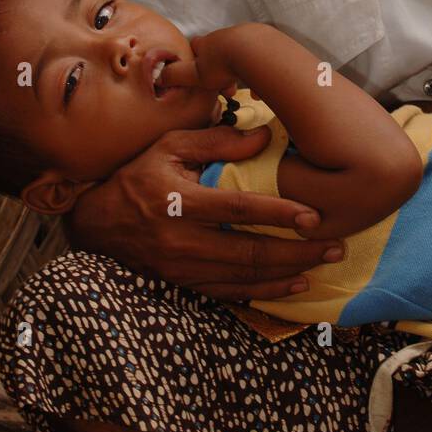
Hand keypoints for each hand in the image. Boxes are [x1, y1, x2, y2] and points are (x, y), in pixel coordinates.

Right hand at [65, 122, 343, 297]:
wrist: (96, 221)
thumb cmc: (138, 174)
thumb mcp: (170, 145)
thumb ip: (217, 139)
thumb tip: (265, 137)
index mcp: (178, 200)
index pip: (237, 209)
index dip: (277, 213)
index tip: (312, 216)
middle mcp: (180, 239)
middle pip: (248, 252)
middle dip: (296, 252)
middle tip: (335, 245)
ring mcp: (181, 268)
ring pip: (243, 278)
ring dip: (287, 274)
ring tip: (322, 265)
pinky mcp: (182, 284)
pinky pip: (229, 293)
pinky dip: (264, 292)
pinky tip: (292, 286)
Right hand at [156, 25, 251, 94]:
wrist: (256, 51)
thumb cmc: (223, 63)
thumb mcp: (194, 74)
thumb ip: (176, 76)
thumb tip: (159, 77)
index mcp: (208, 43)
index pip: (196, 46)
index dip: (193, 59)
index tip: (195, 73)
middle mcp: (226, 37)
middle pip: (219, 53)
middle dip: (219, 71)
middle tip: (222, 90)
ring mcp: (247, 38)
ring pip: (240, 57)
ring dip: (238, 73)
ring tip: (238, 90)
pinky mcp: (266, 44)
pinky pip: (259, 61)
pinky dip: (256, 75)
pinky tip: (257, 92)